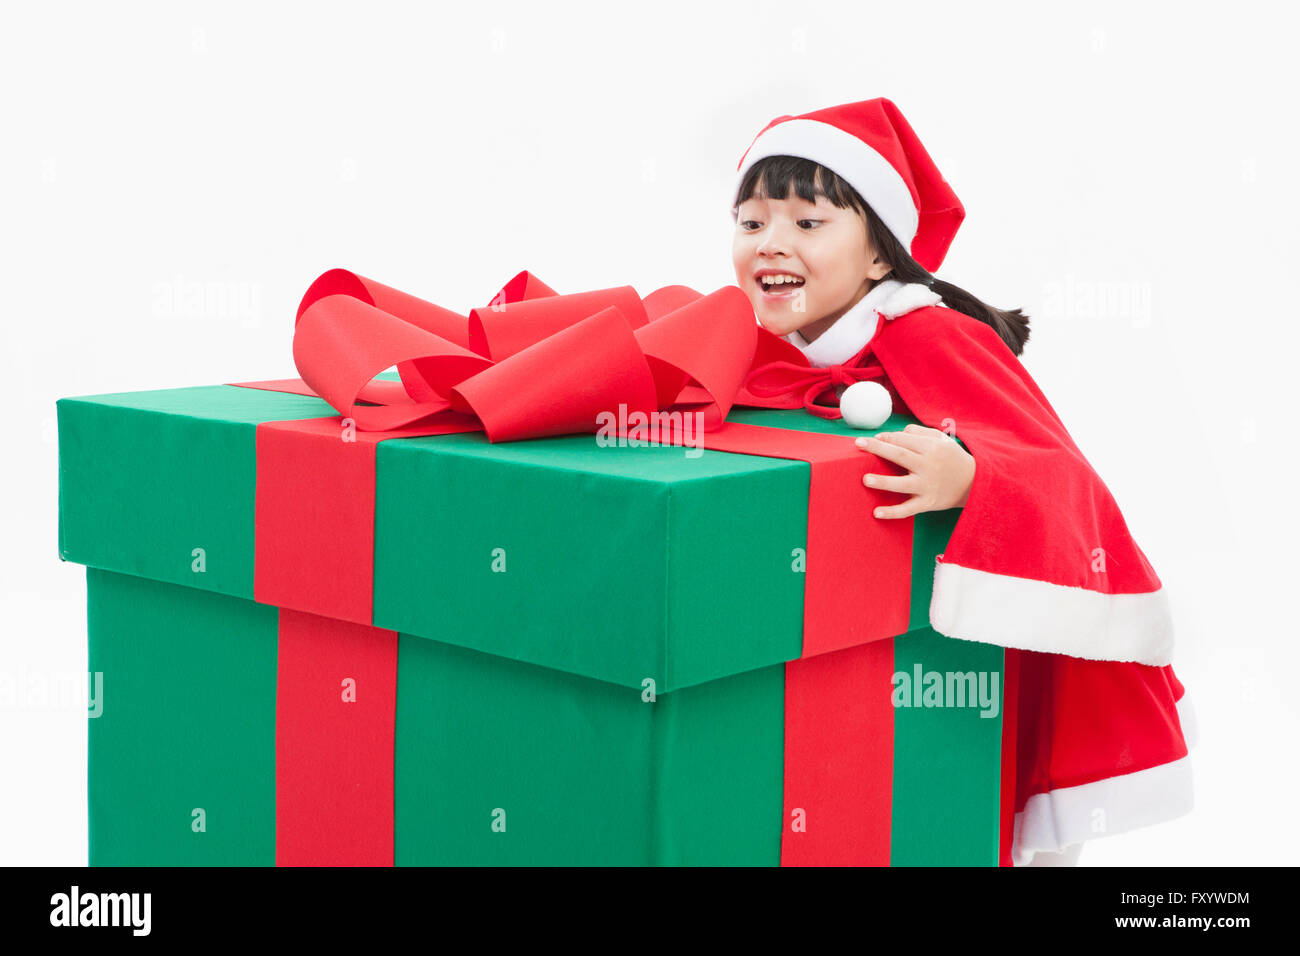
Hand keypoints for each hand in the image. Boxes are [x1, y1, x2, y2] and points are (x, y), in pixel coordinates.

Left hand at [856, 424, 975, 518]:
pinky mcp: (927, 503)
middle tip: (859, 444)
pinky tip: (876, 513)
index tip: (874, 439)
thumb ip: (917, 433)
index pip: (903, 440)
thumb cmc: (952, 458)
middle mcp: (928, 466)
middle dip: (878, 449)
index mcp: (931, 448)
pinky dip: (892, 512)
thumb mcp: (941, 439)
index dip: (887, 438)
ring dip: (883, 482)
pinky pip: (908, 509)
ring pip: (902, 484)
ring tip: (865, 479)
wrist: (974, 483)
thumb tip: (891, 434)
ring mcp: (927, 486)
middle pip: (900, 456)